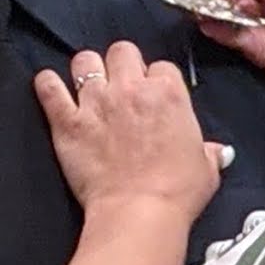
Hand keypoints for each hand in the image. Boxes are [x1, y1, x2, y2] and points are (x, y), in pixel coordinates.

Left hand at [35, 41, 226, 225]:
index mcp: (168, 94)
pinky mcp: (68, 122)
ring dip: (86, 69)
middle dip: (121, 64)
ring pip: (84, 60)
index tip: (153, 96)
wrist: (139, 213)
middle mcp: (131, 89)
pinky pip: (49, 88)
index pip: (162, 67)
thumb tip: (217, 151)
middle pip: (122, 51)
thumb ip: (209, 152)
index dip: (156, 80)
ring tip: (86, 85)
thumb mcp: (206, 170)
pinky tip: (50, 89)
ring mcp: (96, 103)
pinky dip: (47, 85)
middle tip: (120, 84)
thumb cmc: (176, 193)